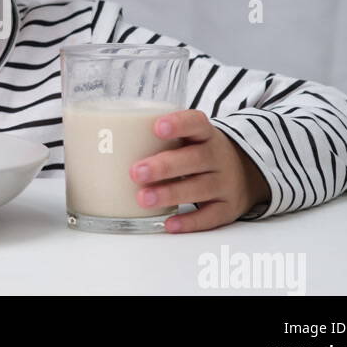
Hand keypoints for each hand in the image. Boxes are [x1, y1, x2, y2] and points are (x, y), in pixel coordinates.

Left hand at [129, 109, 270, 232]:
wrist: (245, 172)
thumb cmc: (200, 152)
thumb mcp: (190, 138)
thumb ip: (158, 138)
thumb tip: (100, 141)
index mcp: (206, 135)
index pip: (196, 123)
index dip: (179, 124)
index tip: (157, 127)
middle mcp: (218, 157)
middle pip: (195, 159)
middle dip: (164, 166)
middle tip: (136, 172)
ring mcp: (225, 184)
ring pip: (200, 188)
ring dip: (170, 193)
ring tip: (143, 198)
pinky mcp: (228, 208)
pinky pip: (210, 217)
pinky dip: (189, 221)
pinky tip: (168, 223)